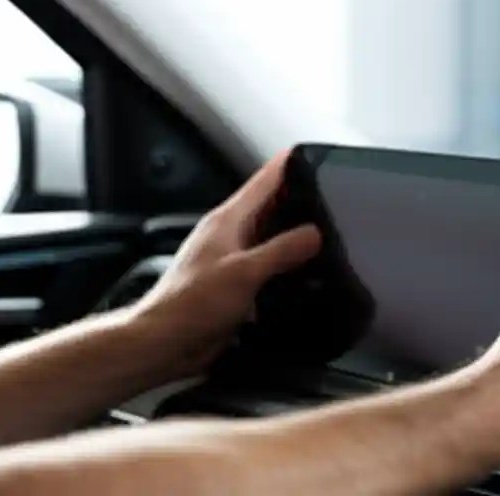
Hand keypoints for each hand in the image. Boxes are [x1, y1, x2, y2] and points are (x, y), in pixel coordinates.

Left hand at [130, 151, 320, 378]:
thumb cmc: (191, 304)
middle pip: (271, 209)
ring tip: (329, 239)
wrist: (165, 343)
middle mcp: (230, 236)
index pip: (264, 181)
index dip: (288, 165)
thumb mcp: (244, 272)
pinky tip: (307, 280)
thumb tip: (315, 233)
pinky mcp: (237, 288)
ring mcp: (233, 262)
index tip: (313, 155)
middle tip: (334, 202)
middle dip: (300, 204)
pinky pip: (268, 271)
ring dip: (295, 241)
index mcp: (228, 221)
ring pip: (272, 241)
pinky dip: (287, 271)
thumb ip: (282, 250)